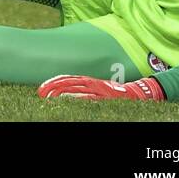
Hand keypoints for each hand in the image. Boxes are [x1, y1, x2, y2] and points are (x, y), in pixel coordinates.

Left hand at [38, 74, 165, 100]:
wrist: (138, 92)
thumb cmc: (117, 93)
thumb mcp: (98, 87)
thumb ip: (85, 88)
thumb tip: (67, 91)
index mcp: (89, 80)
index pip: (67, 79)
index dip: (54, 82)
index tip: (42, 86)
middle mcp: (92, 83)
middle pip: (68, 83)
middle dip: (52, 87)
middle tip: (40, 92)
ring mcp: (98, 89)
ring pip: (75, 89)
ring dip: (60, 92)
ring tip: (49, 96)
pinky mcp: (105, 96)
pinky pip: (88, 97)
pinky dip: (76, 97)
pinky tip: (66, 98)